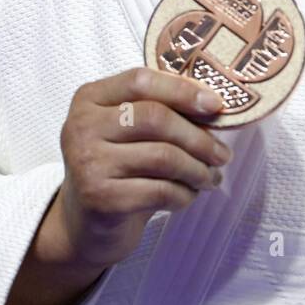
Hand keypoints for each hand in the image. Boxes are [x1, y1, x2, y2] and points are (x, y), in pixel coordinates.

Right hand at [43, 66, 231, 272]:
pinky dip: (184, 194)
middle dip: (198, 137)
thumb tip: (213, 106)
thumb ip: (160, 109)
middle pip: (155, 118)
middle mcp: (81, 126)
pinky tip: (188, 195)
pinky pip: (159, 190)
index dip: (182, 90)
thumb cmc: (118, 168)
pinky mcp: (100, 199)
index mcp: (89, 98)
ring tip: (211, 177)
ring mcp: (88, 163)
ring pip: (162, 157)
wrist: (86, 224)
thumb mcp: (128, 131)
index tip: (216, 105)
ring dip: (197, 169)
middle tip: (223, 154)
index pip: (140, 81)